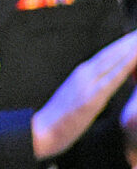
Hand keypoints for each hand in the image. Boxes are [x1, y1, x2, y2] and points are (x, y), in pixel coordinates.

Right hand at [32, 28, 136, 159]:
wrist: (41, 131)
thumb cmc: (58, 119)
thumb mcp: (75, 98)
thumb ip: (87, 88)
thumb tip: (98, 84)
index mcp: (81, 75)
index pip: (106, 56)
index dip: (121, 45)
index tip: (134, 37)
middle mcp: (84, 74)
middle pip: (111, 54)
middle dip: (129, 42)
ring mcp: (88, 84)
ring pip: (114, 61)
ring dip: (130, 48)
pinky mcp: (92, 96)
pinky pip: (113, 78)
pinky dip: (125, 65)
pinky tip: (135, 57)